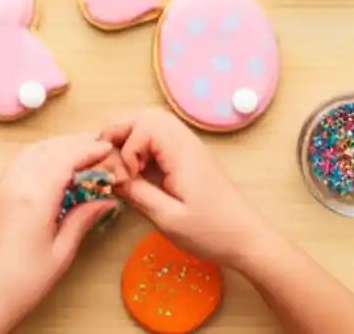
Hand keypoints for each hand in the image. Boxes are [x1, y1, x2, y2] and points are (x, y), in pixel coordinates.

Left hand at [0, 134, 119, 333]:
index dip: (88, 150)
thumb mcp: (62, 251)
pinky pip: (20, 161)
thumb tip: (106, 199)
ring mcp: (3, 187)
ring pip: (33, 151)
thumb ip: (83, 218)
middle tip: (98, 145)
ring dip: (57, 145)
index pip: (65, 159)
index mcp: (35, 198)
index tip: (107, 148)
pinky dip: (40, 153)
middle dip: (75, 143)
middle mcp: (16, 184)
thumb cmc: (26, 280)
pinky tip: (53, 160)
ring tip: (80, 149)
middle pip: (49, 150)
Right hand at [102, 109, 264, 266]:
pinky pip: (159, 136)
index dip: (125, 150)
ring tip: (117, 163)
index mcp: (182, 152)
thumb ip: (136, 193)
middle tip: (106, 160)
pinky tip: (134, 167)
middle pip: (145, 115)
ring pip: (151, 122)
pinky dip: (140, 144)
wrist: (246, 239)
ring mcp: (188, 146)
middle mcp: (185, 141)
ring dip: (128, 136)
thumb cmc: (210, 232)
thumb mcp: (168, 218)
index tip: (124, 179)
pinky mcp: (188, 156)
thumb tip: (108, 176)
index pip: (143, 127)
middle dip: (119, 132)